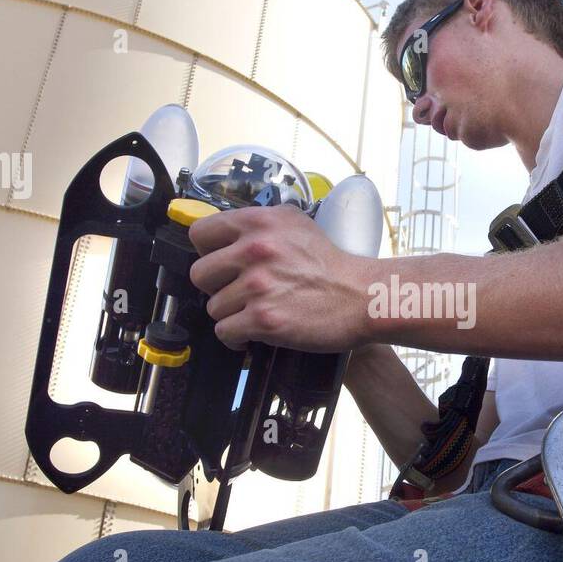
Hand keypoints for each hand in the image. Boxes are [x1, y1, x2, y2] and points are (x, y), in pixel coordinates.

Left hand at [187, 203, 372, 352]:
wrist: (362, 297)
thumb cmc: (332, 264)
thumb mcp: (295, 224)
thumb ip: (259, 225)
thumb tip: (224, 234)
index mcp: (259, 222)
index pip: (200, 233)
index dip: (208, 252)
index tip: (220, 264)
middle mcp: (254, 250)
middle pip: (200, 274)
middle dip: (217, 287)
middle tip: (237, 292)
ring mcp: (258, 286)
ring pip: (214, 307)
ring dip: (232, 314)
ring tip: (254, 313)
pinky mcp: (264, 319)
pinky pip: (225, 332)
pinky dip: (237, 338)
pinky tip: (252, 333)